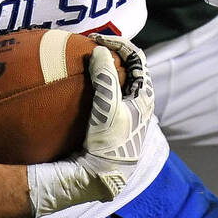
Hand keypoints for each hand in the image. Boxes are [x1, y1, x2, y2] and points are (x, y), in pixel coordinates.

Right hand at [25, 39, 154, 216]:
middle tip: (88, 46)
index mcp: (145, 98)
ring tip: (80, 60)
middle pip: (128, 68)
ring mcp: (124, 114)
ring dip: (100, 69)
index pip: (138, 59)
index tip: (96, 39)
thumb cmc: (107, 144)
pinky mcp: (109, 124)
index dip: (119, 43)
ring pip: (115, 82)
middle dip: (110, 54)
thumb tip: (100, 50)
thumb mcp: (108, 109)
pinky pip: (102, 96)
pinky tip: (72, 85)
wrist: (97, 178)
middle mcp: (138, 104)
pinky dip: (91, 86)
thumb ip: (106, 78)